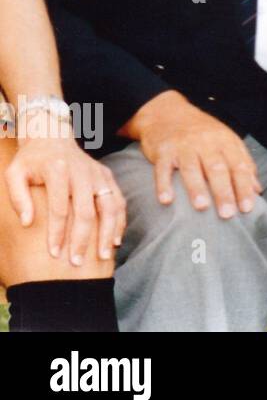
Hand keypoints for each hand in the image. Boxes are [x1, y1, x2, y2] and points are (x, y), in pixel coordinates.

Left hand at [4, 134, 124, 263]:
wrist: (53, 137)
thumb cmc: (30, 161)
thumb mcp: (14, 173)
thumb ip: (18, 197)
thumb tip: (27, 222)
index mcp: (58, 170)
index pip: (59, 207)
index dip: (57, 232)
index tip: (54, 254)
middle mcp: (82, 172)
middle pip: (87, 210)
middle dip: (82, 239)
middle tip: (76, 263)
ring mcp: (98, 174)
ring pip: (109, 206)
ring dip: (107, 232)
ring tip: (102, 256)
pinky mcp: (108, 177)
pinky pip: (119, 201)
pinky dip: (119, 221)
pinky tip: (115, 240)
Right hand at [122, 90, 260, 217]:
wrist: (168, 112)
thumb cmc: (202, 133)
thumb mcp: (226, 142)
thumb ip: (243, 164)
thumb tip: (258, 190)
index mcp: (226, 142)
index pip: (239, 165)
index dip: (244, 187)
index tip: (248, 208)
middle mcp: (206, 143)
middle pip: (217, 168)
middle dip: (223, 191)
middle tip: (227, 214)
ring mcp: (184, 146)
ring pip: (192, 168)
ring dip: (196, 188)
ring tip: (202, 207)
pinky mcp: (163, 150)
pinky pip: (163, 168)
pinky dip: (164, 184)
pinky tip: (166, 200)